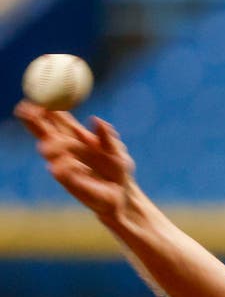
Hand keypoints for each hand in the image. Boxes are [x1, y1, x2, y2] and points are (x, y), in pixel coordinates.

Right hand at [14, 100, 135, 225]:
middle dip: (33, 121)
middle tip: (28, 111)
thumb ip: (107, 137)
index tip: (39, 100)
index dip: (46, 110)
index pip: (56, 121)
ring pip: (47, 149)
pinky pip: (59, 171)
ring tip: (64, 146)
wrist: (123, 196)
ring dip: (52, 144)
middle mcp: (66, 150)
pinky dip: (64, 165)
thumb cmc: (119, 172)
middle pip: (43, 132)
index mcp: (77, 139)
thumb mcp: (117, 151)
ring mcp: (64, 165)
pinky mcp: (68, 182)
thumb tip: (96, 120)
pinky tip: (74, 164)